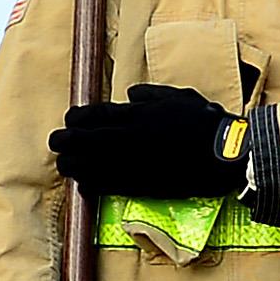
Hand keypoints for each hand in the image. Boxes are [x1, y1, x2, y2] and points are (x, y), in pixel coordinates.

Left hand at [50, 82, 244, 204]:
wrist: (224, 156)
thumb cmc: (204, 122)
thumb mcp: (178, 96)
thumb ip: (150, 94)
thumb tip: (130, 95)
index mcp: (137, 114)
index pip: (95, 115)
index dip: (76, 117)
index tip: (69, 119)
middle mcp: (128, 139)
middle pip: (84, 140)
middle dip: (65, 141)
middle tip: (55, 142)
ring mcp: (132, 164)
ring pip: (89, 165)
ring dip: (72, 165)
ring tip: (63, 164)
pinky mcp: (140, 186)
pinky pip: (106, 186)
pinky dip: (90, 185)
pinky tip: (83, 184)